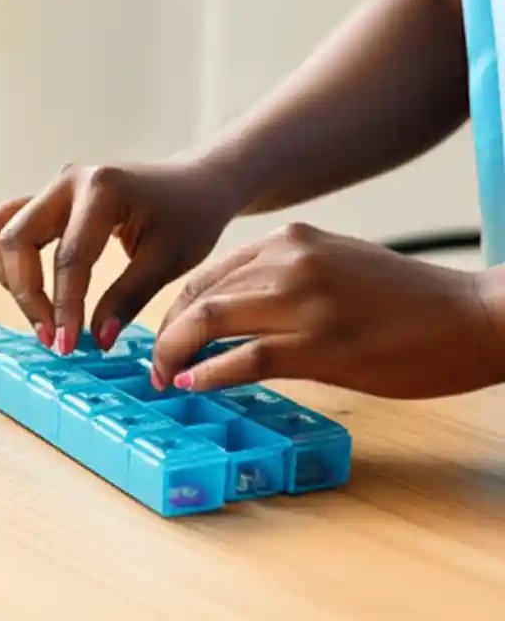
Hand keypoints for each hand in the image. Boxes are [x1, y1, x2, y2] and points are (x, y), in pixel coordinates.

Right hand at [0, 161, 243, 354]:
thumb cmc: (190, 218)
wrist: (195, 184)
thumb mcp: (168, 261)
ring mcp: (52, 186)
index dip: (64, 307)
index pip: (69, 257)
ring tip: (38, 313)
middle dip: (27, 294)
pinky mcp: (46, 197)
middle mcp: (68, 180)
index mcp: (102, 189)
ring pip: (0, 230)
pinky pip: (5, 224)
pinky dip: (8, 258)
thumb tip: (96, 339)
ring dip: (9, 276)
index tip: (66, 346)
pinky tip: (30, 286)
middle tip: (50, 337)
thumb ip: (127, 299)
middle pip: (17, 239)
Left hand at [152, 222, 504, 398]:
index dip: (175, 312)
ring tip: (166, 380)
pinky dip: (207, 374)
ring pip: (209, 322)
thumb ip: (281, 281)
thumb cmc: (406, 301)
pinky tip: (192, 386)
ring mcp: (304, 301)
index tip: (166, 339)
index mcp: (290, 240)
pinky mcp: (320, 344)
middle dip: (166, 336)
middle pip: (198, 297)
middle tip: (155, 367)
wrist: (472, 316)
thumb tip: (229, 317)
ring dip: (176, 356)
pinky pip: (243, 359)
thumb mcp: (335, 267)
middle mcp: (290, 261)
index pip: (207, 274)